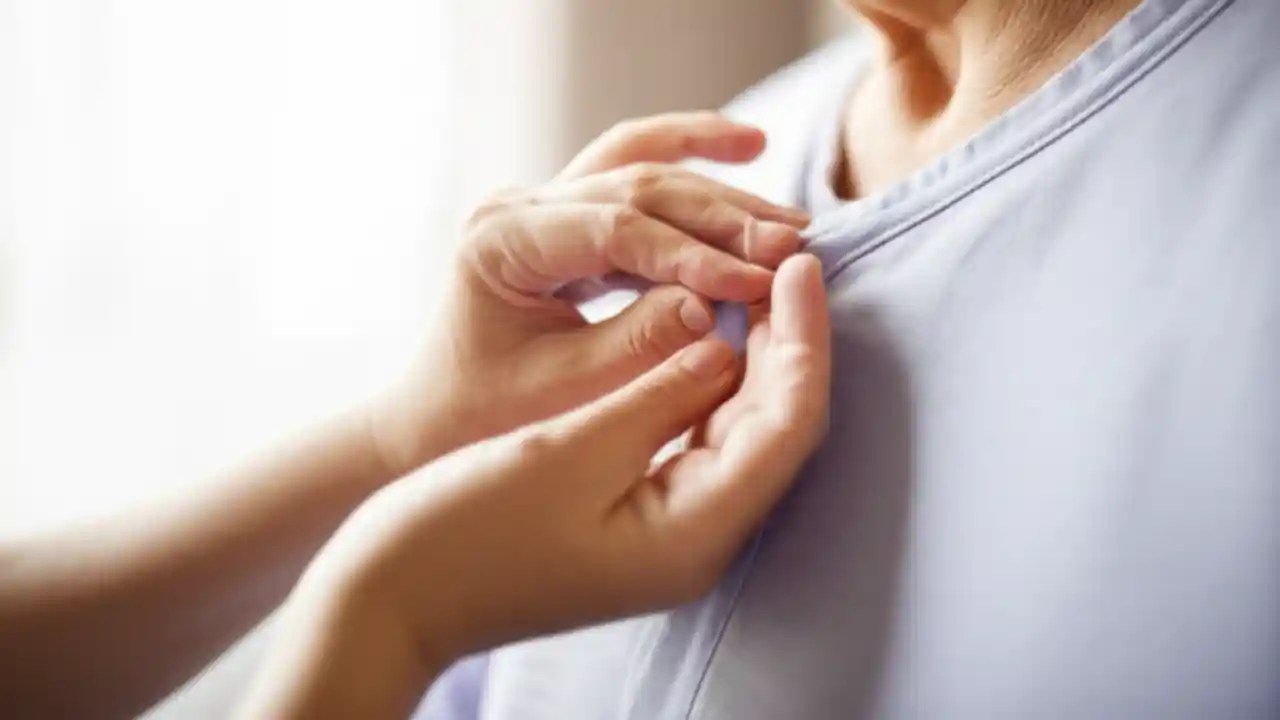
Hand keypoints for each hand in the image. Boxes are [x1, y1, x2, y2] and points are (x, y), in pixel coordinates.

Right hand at [329, 254, 828, 671]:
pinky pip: (698, 439)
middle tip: (782, 259)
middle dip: (787, 343)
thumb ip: (659, 392)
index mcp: (694, 533)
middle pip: (777, 427)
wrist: (392, 597)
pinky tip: (699, 333)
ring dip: (753, 359)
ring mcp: (671, 531)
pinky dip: (706, 383)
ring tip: (751, 282)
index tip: (801, 264)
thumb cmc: (466, 531)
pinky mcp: (640, 516)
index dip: (805, 338)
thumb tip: (723, 344)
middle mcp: (698, 539)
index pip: (788, 423)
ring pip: (741, 430)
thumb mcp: (569, 447)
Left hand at [368, 112, 809, 477]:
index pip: (616, 230)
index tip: (759, 283)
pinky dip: (691, 156)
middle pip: (637, 186)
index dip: (694, 254)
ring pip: (642, 166)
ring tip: (792, 219)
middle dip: (721, 216)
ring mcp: (542, 202)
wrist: (440, 418)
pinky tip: (748, 147)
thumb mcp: (562, 391)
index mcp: (501, 240)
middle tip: (793, 244)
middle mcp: (519, 205)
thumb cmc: (488, 416)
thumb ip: (638, 345)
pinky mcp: (568, 214)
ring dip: (720, 188)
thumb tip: (716, 305)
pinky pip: (634, 168)